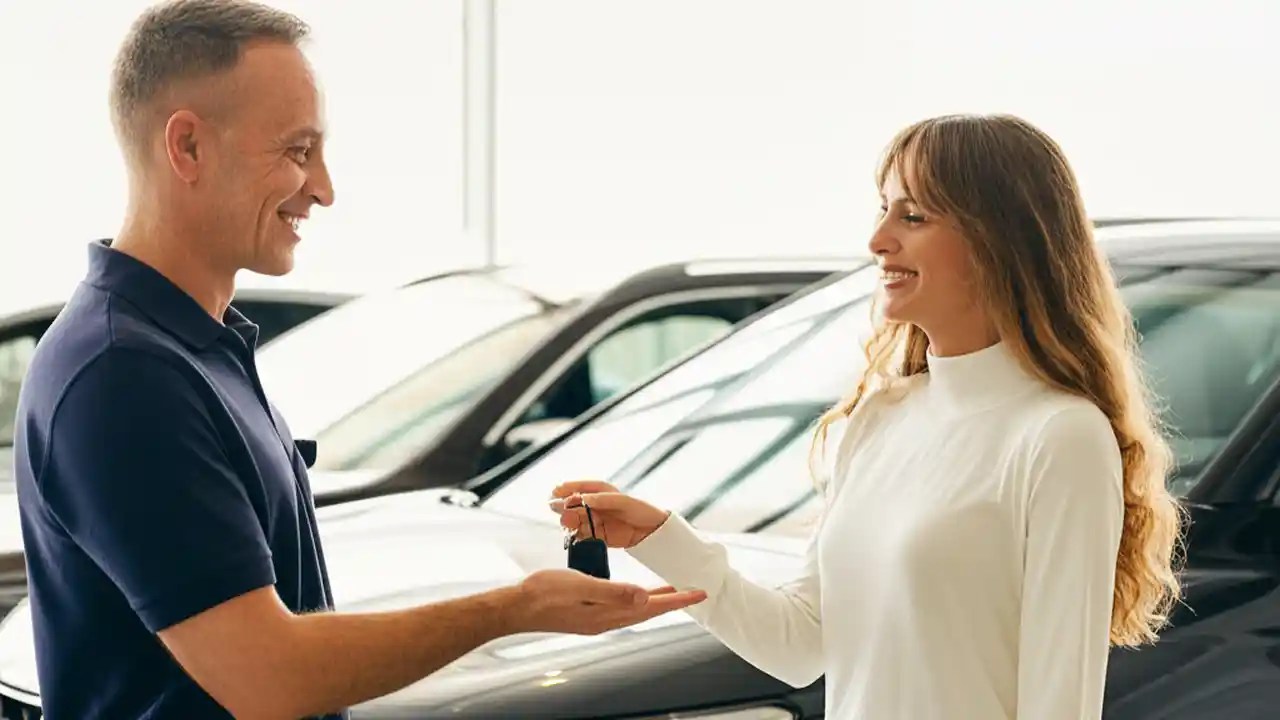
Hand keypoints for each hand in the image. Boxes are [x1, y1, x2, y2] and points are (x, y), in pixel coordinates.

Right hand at [506, 569, 705, 634]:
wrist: (516, 607)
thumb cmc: (544, 593)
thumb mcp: (580, 585)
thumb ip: (612, 591)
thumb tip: (643, 595)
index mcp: (607, 615)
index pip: (651, 607)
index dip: (677, 599)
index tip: (699, 593)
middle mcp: (605, 621)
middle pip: (647, 610)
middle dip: (672, 601)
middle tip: (694, 592)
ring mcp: (596, 620)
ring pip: (635, 610)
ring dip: (655, 600)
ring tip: (671, 591)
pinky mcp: (587, 616)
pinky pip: (620, 609)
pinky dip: (635, 600)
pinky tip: (635, 594)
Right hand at [548, 480, 669, 548]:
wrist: (654, 532)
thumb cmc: (641, 510)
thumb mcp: (622, 501)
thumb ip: (601, 500)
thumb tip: (581, 499)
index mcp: (602, 492)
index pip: (581, 488)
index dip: (568, 488)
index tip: (556, 490)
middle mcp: (596, 505)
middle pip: (574, 505)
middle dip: (564, 506)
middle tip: (556, 508)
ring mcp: (596, 521)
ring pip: (576, 520)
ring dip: (569, 521)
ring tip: (566, 522)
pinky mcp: (598, 536)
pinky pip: (583, 534)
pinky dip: (577, 535)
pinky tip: (573, 534)